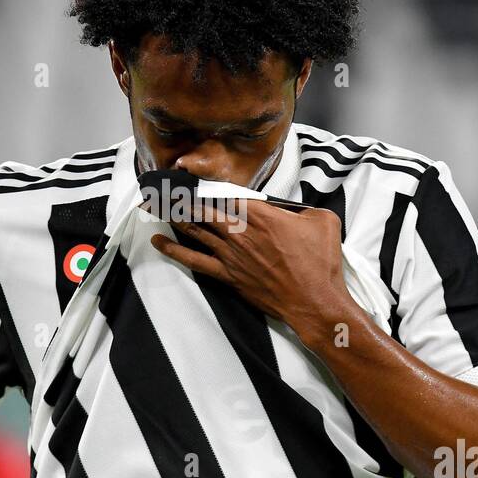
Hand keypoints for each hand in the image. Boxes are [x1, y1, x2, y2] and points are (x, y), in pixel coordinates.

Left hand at [149, 199, 353, 333]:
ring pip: (194, 229)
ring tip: (154, 204)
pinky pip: (194, 260)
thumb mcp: (322, 221)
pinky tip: (158, 241)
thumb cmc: (320, 264)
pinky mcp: (228, 275)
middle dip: (180, 195)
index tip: (191, 175)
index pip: (227, 192)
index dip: (206, 183)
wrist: (314, 302)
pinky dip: (174, 249)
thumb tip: (294, 209)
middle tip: (162, 186)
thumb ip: (303, 208)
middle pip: (203, 207)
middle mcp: (241, 232)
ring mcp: (231, 254)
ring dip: (172, 215)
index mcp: (262, 215)